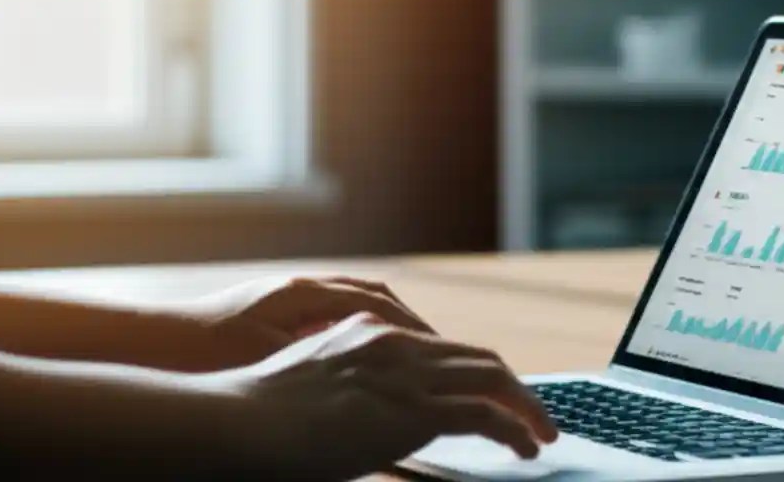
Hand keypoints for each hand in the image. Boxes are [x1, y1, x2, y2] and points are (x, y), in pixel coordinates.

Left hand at [182, 275, 435, 369]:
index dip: (417, 330)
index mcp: (306, 294)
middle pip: (376, 298)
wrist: (154, 342)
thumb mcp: (268, 361)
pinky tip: (366, 362)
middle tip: (442, 354)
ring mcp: (292, 298)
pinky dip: (360, 333)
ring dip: (388, 328)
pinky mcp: (279, 313)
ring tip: (413, 358)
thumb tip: (371, 363)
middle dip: (412, 325)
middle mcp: (303, 288)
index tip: (443, 354)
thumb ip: (321, 358)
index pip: (381, 305)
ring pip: (357, 305)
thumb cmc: (204, 354)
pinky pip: (335, 316)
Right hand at [215, 314, 558, 477]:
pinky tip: (527, 448)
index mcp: (370, 334)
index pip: (442, 348)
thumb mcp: (312, 387)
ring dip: (526, 406)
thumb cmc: (258, 417)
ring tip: (543, 432)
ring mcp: (408, 373)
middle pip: (477, 358)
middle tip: (533, 414)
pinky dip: (516, 429)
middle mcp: (396, 343)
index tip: (493, 396)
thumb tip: (362, 420)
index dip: (475, 372)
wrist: (241, 422)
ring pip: (493, 378)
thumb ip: (347, 392)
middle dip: (512, 386)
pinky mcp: (416, 410)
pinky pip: (486, 415)